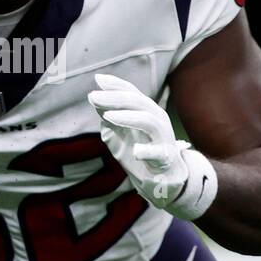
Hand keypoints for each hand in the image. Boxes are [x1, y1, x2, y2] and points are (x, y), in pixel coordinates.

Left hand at [87, 73, 217, 219]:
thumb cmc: (141, 154)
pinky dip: (147, 151)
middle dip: (115, 98)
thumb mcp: (121, 135)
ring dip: (127, 117)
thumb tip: (94, 100)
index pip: (132, 93)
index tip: (97, 79)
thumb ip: (109, 119)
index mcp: (146, 112)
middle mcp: (157, 120)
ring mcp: (163, 138)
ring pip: (149, 120)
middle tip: (94, 97)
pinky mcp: (166, 158)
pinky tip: (136, 151)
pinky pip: (158, 153)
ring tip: (107, 117)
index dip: (116, 84)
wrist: (164, 181)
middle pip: (138, 102)